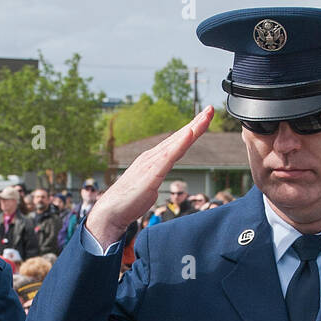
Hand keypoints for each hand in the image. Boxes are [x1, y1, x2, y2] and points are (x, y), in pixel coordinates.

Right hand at [85, 107, 212, 248]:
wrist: (110, 211)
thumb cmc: (128, 201)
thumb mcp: (148, 186)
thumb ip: (156, 177)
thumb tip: (160, 178)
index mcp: (153, 160)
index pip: (176, 142)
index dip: (191, 130)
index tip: (204, 118)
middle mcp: (152, 156)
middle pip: (178, 137)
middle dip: (196, 122)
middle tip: (210, 109)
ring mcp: (151, 162)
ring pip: (176, 143)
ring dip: (192, 129)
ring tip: (205, 117)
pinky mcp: (151, 172)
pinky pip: (169, 155)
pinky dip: (181, 143)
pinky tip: (190, 133)